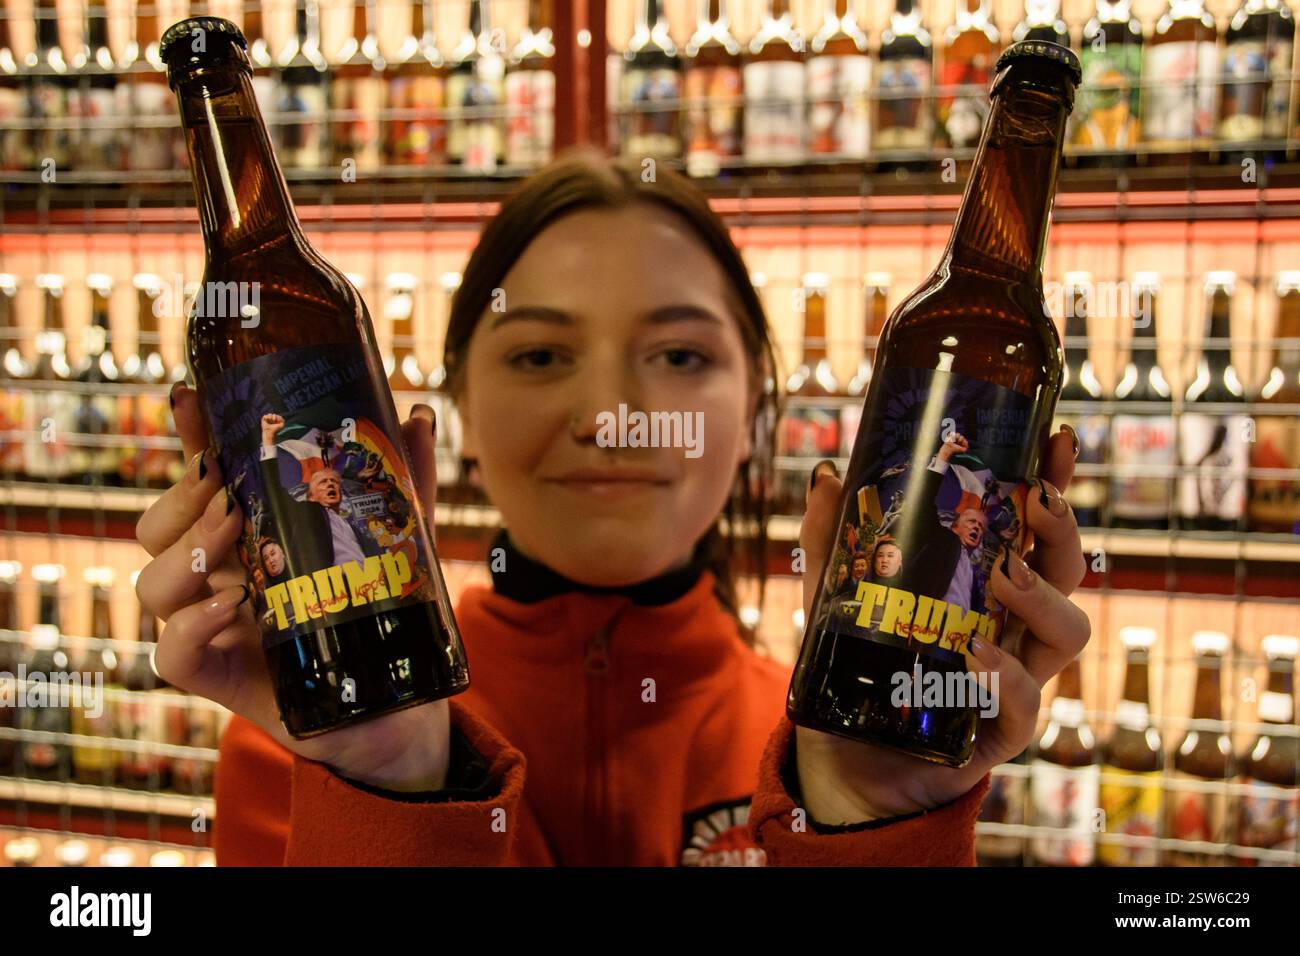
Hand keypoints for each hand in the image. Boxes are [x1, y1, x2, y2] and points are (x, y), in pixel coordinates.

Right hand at [136, 386, 450, 791]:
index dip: (187, 438)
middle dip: (181, 500)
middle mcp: (217, 576)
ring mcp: (212, 627)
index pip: (200, 481)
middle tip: (229, 491)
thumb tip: (419, 415)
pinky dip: (190, 625)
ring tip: (234, 537)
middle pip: (155, 528)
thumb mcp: (398, 540)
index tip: (190, 398)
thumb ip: (402, 483)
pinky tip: (233, 606)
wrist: (395, 704)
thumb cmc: (382, 614)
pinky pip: (170, 654)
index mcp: (247, 535)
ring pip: (152, 586)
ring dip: (184, 554)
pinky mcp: (219, 677)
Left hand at [794, 427, 1089, 823]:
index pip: (1035, 529)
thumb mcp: (837, 598)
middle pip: (1068, 571)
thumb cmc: (855, 670)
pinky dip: (1006, 674)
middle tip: (1035, 501)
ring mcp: (1016, 676)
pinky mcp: (1002, 729)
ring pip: (1070, 630)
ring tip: (1001, 575)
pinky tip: (975, 652)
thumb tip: (830, 474)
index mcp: (987, 587)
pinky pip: (1028, 701)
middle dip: (1063, 530)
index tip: (1058, 439)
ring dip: (1041, 597)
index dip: (1055, 484)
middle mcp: (1014, 626)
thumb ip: (834, 541)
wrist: (843, 756)